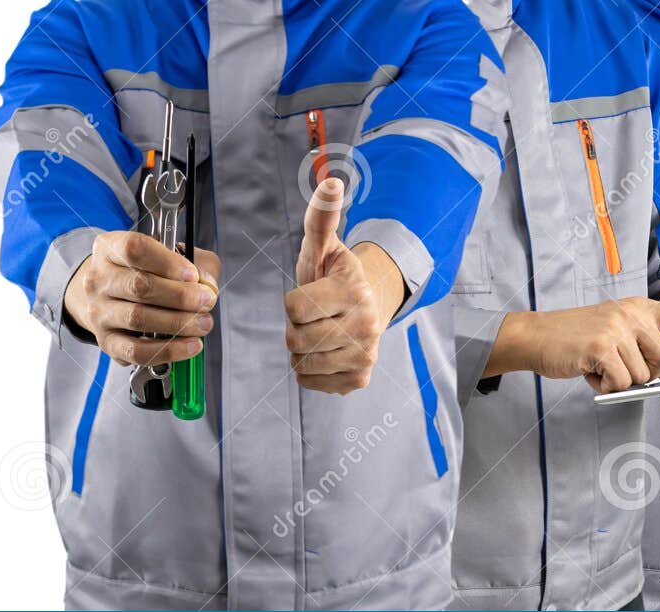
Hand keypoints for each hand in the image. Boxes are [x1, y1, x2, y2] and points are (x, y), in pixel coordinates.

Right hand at [63, 231, 219, 366]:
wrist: (110, 297)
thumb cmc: (148, 273)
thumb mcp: (175, 256)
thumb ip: (198, 264)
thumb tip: (208, 286)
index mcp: (110, 249)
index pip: (134, 249)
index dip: (168, 263)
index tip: (193, 275)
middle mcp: (98, 279)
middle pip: (139, 286)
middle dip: (181, 296)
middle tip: (207, 302)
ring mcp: (98, 312)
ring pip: (138, 318)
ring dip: (178, 323)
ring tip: (203, 323)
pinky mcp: (106, 341)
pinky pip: (136, 351)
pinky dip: (169, 350)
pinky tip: (191, 345)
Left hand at [285, 178, 404, 394]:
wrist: (367, 307)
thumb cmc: (333, 275)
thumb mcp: (322, 247)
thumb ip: (320, 217)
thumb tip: (330, 180)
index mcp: (355, 291)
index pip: (294, 309)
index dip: (292, 302)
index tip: (309, 294)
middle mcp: (367, 325)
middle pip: (296, 340)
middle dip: (295, 328)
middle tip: (313, 317)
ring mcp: (366, 354)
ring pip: (302, 364)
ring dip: (301, 351)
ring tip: (319, 334)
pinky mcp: (360, 378)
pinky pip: (312, 383)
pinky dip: (310, 372)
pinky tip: (325, 353)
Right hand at [488, 297, 659, 393]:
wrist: (535, 336)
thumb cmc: (579, 338)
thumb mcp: (622, 334)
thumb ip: (659, 342)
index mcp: (640, 307)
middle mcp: (632, 313)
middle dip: (649, 372)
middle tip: (620, 367)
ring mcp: (617, 328)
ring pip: (645, 374)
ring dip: (622, 381)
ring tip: (600, 366)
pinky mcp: (602, 346)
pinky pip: (622, 382)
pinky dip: (607, 386)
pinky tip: (591, 372)